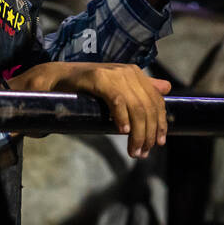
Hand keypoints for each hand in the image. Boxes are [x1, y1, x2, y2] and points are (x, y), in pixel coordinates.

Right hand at [10, 62, 170, 157]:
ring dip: (137, 133)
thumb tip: (166, 88)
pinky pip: (117, 100)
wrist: (57, 79)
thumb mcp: (117, 89)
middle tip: (142, 153)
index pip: (156, 101)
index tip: (159, 143)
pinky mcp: (98, 78)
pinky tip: (122, 132)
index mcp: (136, 74)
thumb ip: (141, 90)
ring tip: (133, 150)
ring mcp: (113, 73)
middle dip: (148, 133)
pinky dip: (122, 117)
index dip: (160, 123)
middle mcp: (128, 72)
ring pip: (135, 107)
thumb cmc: (87, 88)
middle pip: (147, 107)